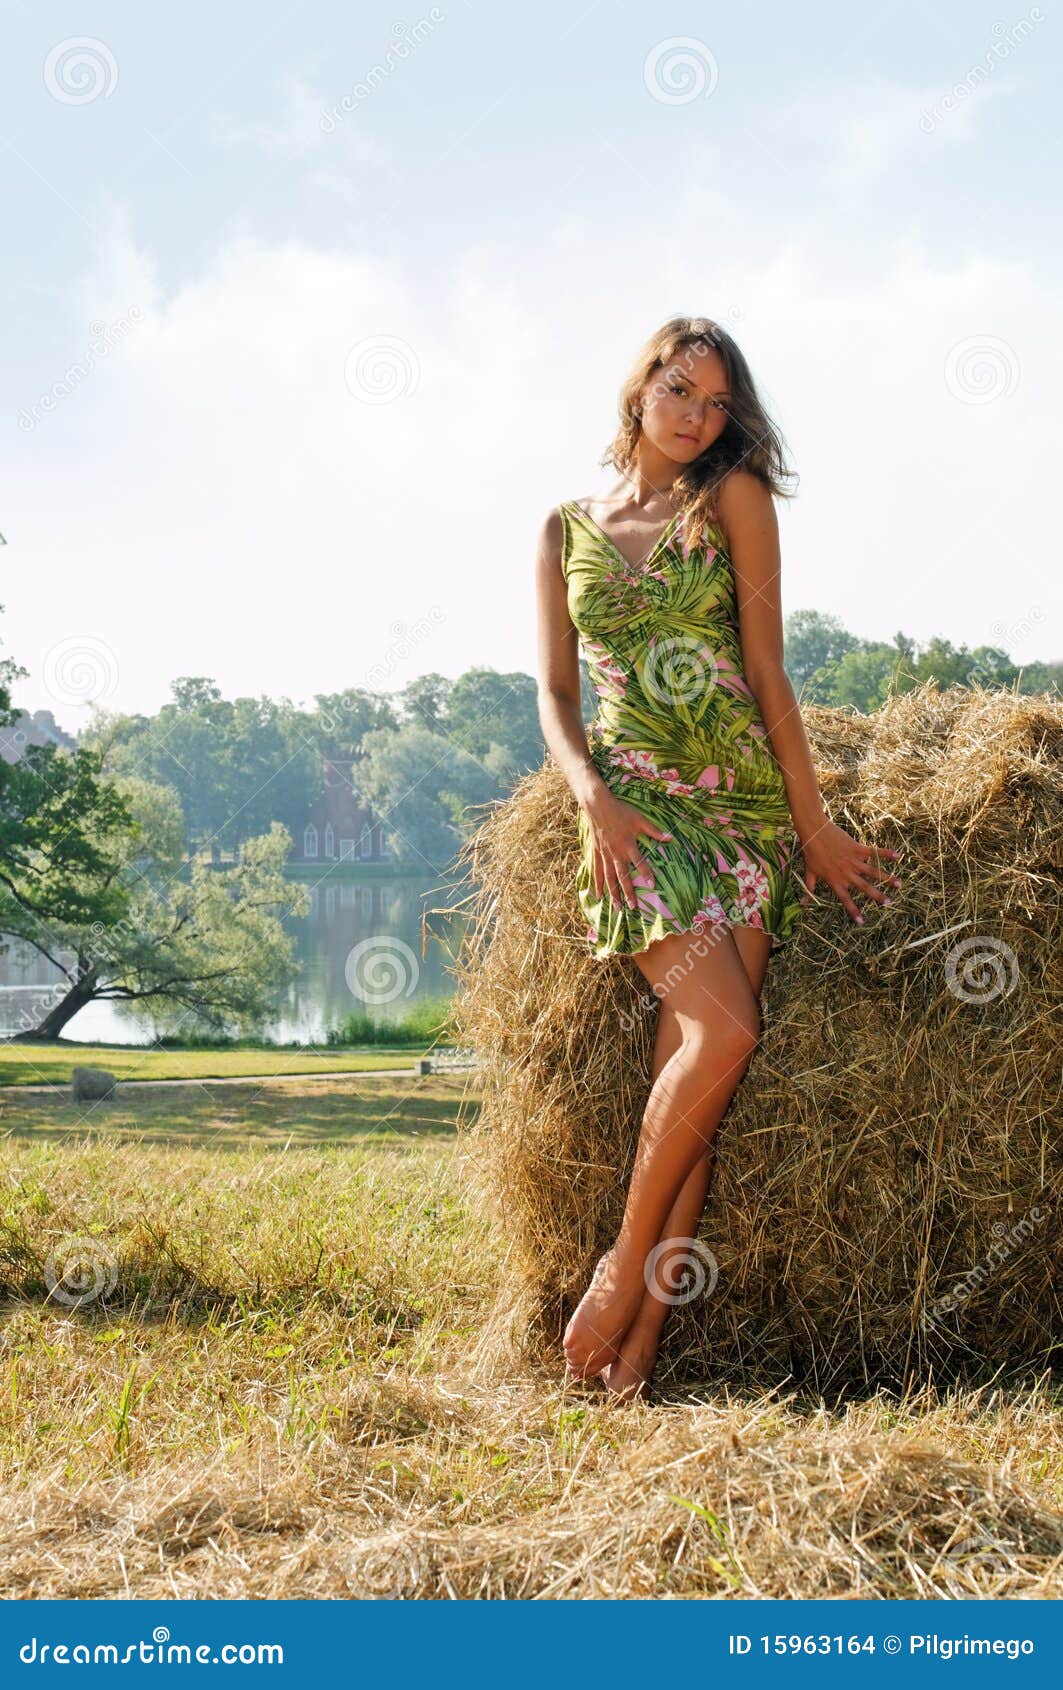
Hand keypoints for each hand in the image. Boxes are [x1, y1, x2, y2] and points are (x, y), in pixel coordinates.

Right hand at [583, 791, 672, 910]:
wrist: (598, 806)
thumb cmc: (621, 811)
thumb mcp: (640, 819)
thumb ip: (654, 831)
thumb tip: (670, 838)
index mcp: (628, 845)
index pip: (639, 862)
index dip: (646, 873)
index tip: (653, 885)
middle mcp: (616, 853)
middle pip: (623, 876)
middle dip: (628, 892)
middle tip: (633, 907)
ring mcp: (605, 855)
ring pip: (609, 878)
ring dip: (613, 894)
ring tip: (617, 908)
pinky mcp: (596, 853)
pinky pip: (596, 871)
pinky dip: (597, 884)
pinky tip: (598, 895)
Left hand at [799, 819, 900, 924]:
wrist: (814, 832)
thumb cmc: (811, 852)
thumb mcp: (809, 871)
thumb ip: (810, 887)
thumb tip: (803, 902)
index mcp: (835, 880)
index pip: (845, 899)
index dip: (853, 911)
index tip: (862, 921)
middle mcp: (846, 873)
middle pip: (864, 887)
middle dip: (878, 896)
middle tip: (890, 903)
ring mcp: (853, 861)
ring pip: (873, 872)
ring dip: (887, 878)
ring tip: (899, 885)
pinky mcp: (857, 848)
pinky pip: (874, 852)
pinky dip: (886, 853)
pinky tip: (898, 855)